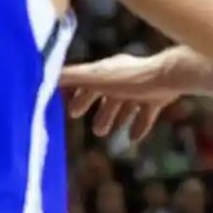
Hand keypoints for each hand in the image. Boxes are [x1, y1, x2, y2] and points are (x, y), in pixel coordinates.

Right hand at [60, 52, 184, 140]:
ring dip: (116, 118)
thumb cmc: (129, 77)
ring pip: (126, 105)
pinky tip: (133, 139)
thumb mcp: (95, 78)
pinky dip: (139, 126)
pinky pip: (146, 114)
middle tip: (95, 130)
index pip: (87, 83)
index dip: (79, 97)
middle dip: (99, 112)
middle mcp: (122, 79)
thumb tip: (43, 76)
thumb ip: (70, 78)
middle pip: (107, 96)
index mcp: (106, 72)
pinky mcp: (157, 98)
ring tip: (108, 135)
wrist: (168, 76)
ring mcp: (141, 88)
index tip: (71, 112)